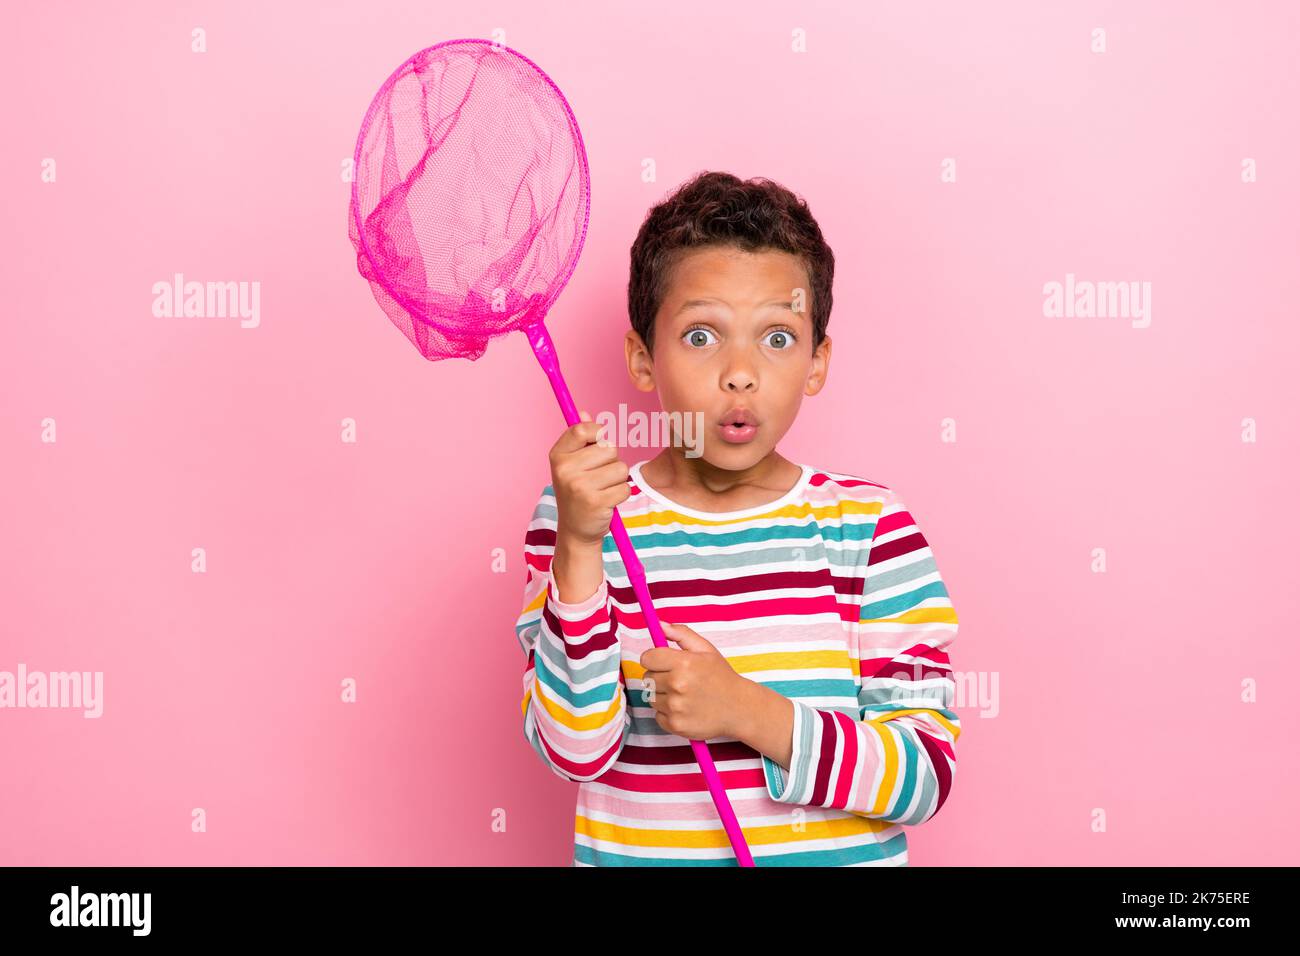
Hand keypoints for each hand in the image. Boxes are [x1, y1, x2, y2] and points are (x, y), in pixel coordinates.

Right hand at [548, 409, 628, 545]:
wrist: (576, 530)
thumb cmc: (577, 492)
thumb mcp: (572, 465)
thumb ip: (579, 439)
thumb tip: (584, 412)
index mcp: (558, 455)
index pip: (583, 428)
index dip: (598, 433)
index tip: (598, 444)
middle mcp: (565, 469)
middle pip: (609, 448)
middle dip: (611, 461)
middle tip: (598, 477)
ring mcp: (579, 486)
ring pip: (620, 468)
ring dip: (617, 480)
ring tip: (602, 490)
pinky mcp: (595, 502)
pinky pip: (624, 488)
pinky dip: (620, 495)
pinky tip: (606, 503)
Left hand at [639, 622, 750, 740]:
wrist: (739, 708)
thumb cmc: (721, 677)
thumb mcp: (706, 649)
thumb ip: (681, 634)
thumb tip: (659, 625)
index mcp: (684, 663)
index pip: (647, 658)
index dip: (654, 659)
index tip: (663, 662)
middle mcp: (677, 685)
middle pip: (647, 678)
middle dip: (660, 677)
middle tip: (679, 680)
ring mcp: (675, 707)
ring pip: (651, 697)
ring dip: (663, 696)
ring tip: (684, 695)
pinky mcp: (675, 725)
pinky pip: (657, 715)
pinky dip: (667, 713)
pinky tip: (685, 709)